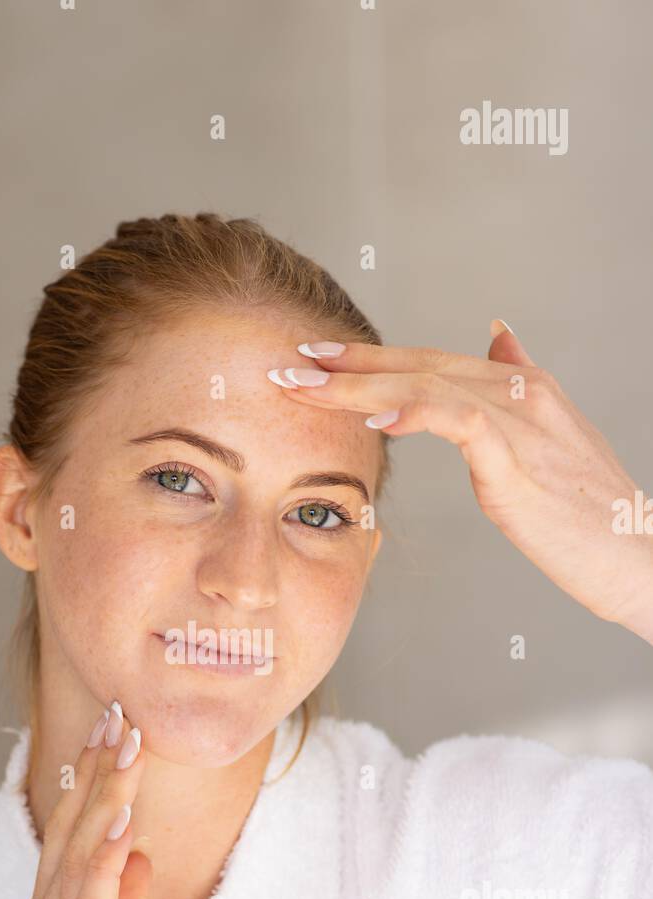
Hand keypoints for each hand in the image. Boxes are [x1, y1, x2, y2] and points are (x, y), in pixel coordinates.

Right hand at [15, 701, 158, 898]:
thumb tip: (139, 857)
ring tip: (127, 745)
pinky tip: (124, 824)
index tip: (110, 732)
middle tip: (119, 715)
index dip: (89, 783)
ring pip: (81, 858)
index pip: (67, 838)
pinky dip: (107, 862)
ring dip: (106, 798)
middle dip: (97, 772)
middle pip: (69, 834)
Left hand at [270, 324, 652, 643]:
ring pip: (425, 383)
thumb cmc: (590, 514)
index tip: (317, 359)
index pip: (429, 361)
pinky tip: (374, 414)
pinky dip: (412, 410)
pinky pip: (456, 419)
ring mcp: (520, 418)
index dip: (370, 358)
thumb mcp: (548, 439)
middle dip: (347, 365)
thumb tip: (498, 337)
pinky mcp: (517, 456)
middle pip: (417, 363)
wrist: (637, 553)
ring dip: (357, 385)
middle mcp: (519, 389)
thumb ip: (514, 387)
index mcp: (520, 386)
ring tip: (305, 386)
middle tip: (289, 363)